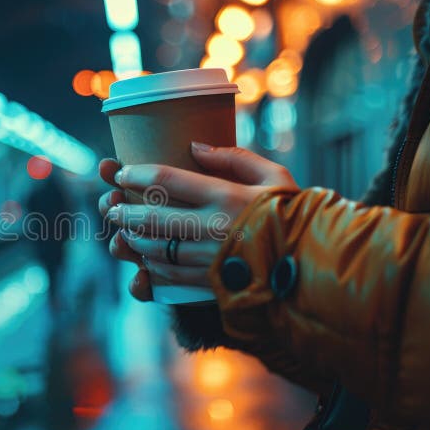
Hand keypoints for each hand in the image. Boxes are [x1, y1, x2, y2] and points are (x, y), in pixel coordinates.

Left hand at [99, 142, 298, 300]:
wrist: (318, 265)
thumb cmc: (295, 214)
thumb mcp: (274, 175)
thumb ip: (235, 157)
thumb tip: (196, 147)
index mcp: (226, 196)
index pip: (166, 180)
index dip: (136, 174)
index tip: (121, 171)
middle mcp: (212, 228)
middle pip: (150, 218)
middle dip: (123, 211)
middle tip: (111, 205)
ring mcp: (209, 259)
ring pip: (154, 249)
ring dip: (131, 239)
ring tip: (121, 231)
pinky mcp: (211, 283)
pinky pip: (170, 275)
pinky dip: (151, 265)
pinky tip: (145, 258)